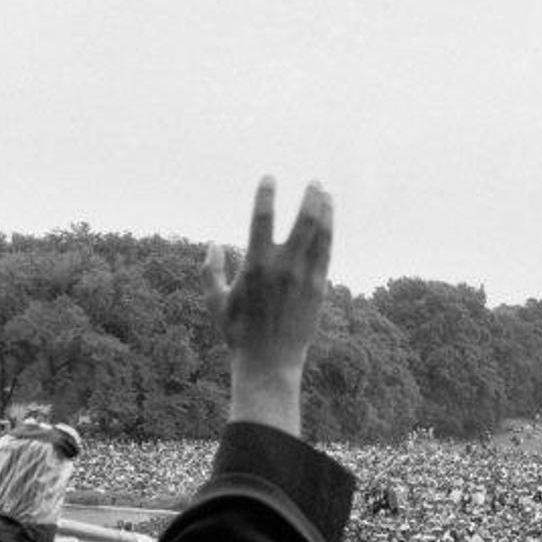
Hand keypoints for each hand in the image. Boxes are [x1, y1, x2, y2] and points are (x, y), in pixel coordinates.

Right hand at [203, 177, 332, 437]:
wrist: (268, 363)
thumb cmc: (238, 334)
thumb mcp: (216, 302)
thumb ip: (212, 271)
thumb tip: (214, 243)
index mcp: (255, 265)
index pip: (262, 218)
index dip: (266, 194)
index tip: (269, 178)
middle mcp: (283, 267)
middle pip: (304, 220)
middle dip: (311, 196)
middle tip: (315, 182)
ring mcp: (304, 277)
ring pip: (321, 234)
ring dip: (326, 211)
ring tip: (327, 195)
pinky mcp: (318, 289)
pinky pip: (326, 253)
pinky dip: (329, 233)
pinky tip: (329, 222)